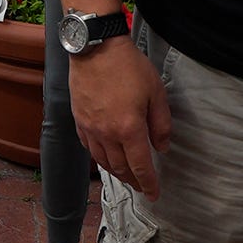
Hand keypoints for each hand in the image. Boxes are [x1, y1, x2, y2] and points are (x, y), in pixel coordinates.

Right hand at [69, 37, 170, 195]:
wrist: (96, 48)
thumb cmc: (128, 66)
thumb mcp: (155, 91)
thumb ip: (161, 123)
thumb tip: (162, 146)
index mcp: (129, 129)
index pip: (141, 166)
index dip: (149, 184)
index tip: (154, 195)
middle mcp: (107, 134)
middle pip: (121, 168)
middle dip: (133, 181)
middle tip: (142, 186)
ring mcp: (90, 129)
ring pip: (103, 162)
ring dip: (116, 173)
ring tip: (126, 175)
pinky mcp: (79, 121)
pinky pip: (89, 148)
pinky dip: (99, 158)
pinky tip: (105, 157)